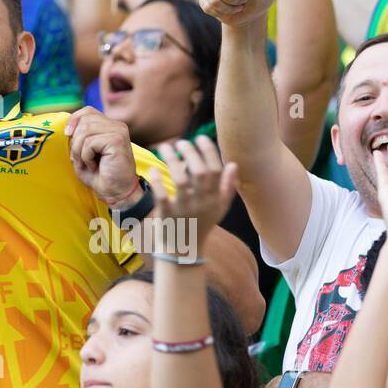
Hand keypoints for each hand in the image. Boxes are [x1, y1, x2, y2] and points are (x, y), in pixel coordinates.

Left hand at [65, 107, 139, 205]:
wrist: (115, 192)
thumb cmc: (99, 174)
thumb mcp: (83, 152)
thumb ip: (77, 137)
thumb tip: (67, 129)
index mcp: (109, 125)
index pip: (87, 111)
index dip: (74, 120)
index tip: (67, 134)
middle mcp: (116, 125)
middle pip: (84, 120)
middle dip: (75, 141)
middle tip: (81, 158)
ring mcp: (118, 131)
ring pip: (85, 130)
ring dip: (79, 150)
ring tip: (87, 163)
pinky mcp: (117, 140)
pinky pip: (90, 142)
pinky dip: (86, 156)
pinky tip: (94, 165)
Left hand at [152, 137, 238, 258]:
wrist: (184, 250)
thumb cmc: (201, 224)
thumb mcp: (219, 208)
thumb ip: (227, 187)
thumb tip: (233, 164)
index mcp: (215, 199)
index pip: (216, 170)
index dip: (209, 151)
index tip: (199, 137)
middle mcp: (202, 203)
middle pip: (200, 173)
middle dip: (190, 153)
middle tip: (181, 142)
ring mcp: (184, 209)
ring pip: (180, 181)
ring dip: (172, 160)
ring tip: (164, 147)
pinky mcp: (167, 215)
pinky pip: (162, 197)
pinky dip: (157, 183)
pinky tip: (154, 170)